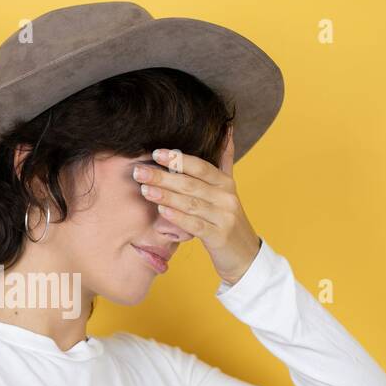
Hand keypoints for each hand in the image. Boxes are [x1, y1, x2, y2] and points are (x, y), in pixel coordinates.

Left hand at [133, 124, 262, 285]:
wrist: (246, 255)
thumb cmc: (227, 220)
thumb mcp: (228, 189)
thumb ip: (224, 161)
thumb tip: (227, 130)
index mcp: (226, 183)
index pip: (201, 166)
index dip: (178, 159)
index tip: (155, 153)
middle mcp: (227, 197)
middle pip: (191, 183)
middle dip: (164, 176)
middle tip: (139, 171)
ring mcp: (224, 217)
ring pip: (191, 203)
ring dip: (166, 195)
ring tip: (144, 189)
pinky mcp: (219, 236)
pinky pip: (195, 225)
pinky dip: (178, 217)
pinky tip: (161, 211)